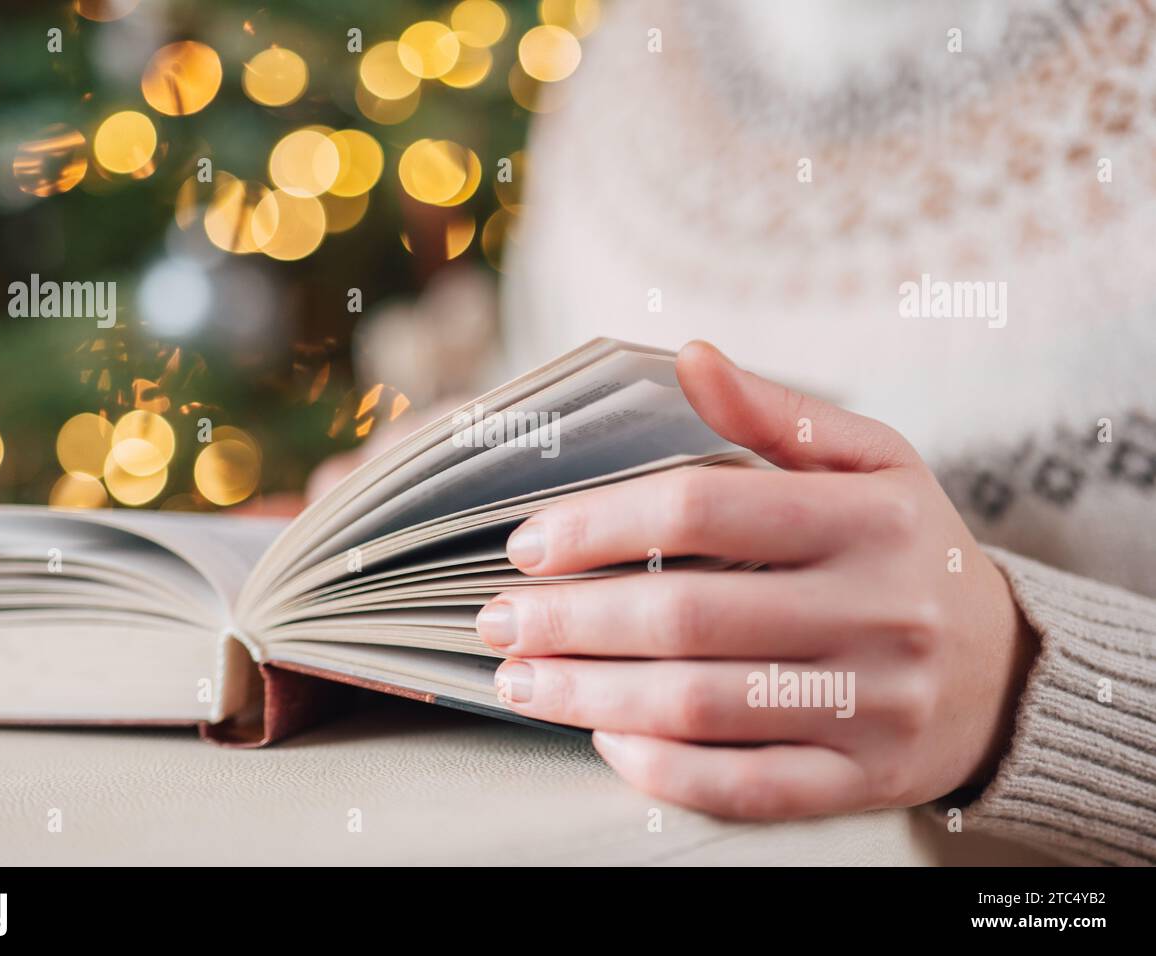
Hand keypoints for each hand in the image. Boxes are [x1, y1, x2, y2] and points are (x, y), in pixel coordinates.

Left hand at [477, 341, 1037, 818]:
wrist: (1005, 672)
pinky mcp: (862, 779)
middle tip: (497, 621)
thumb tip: (689, 356)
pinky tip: (601, 740)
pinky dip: (660, 769)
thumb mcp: (870, 462)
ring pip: (701, 706)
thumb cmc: (907, 548)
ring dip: (589, 696)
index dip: (599, 524)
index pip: (705, 509)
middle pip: (687, 616)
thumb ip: (778, 414)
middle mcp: (878, 612)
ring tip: (518, 682)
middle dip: (571, 620)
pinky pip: (744, 786)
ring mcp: (873, 706)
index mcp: (870, 518)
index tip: (526, 544)